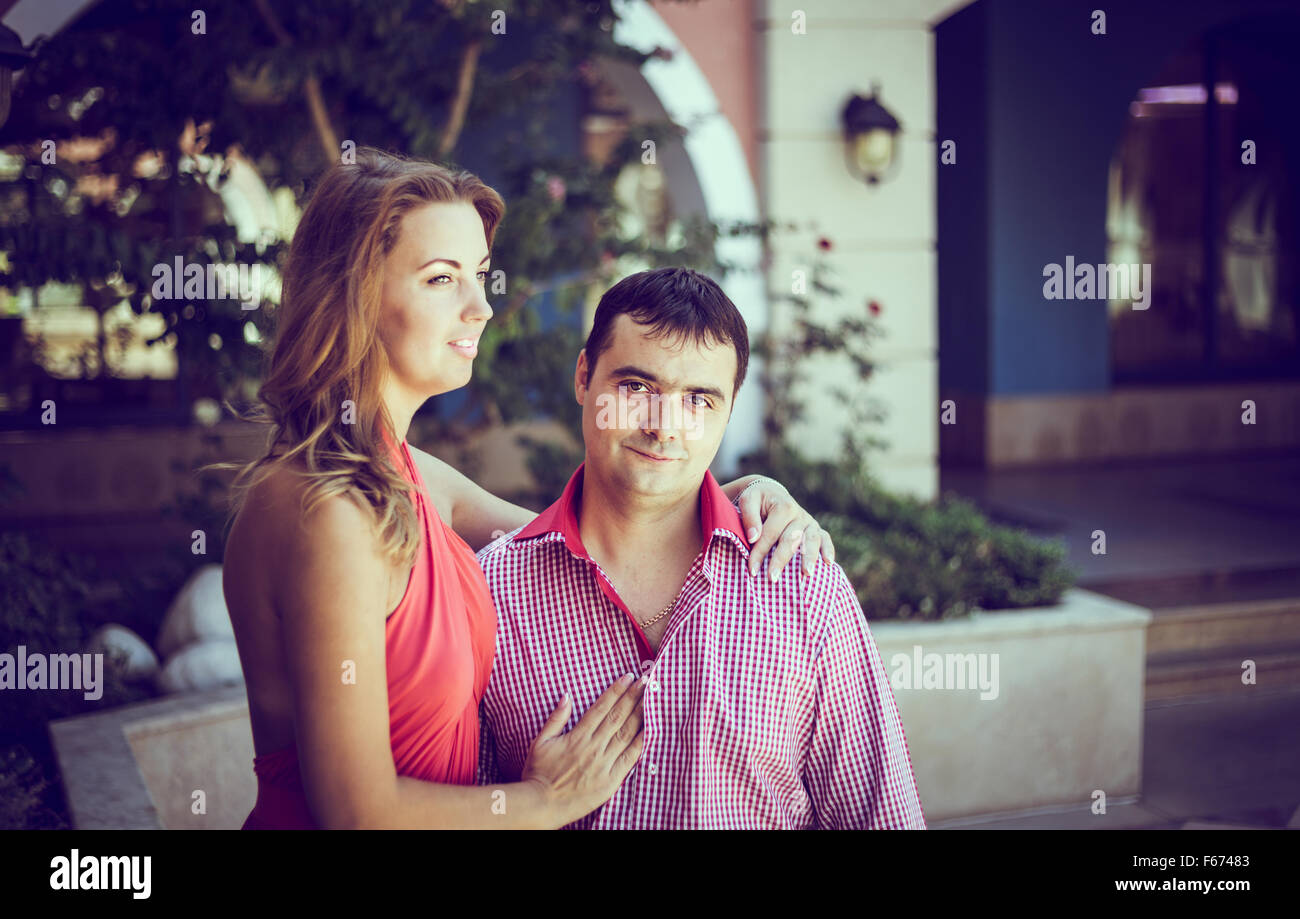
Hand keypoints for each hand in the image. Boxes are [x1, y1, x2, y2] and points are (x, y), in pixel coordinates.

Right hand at [521, 673, 645, 825]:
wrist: (542, 805)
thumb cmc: (538, 773)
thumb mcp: (540, 742)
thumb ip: (555, 719)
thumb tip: (567, 696)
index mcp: (578, 736)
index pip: (601, 707)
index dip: (616, 691)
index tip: (628, 677)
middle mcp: (593, 746)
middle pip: (618, 717)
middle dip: (634, 697)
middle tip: (647, 680)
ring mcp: (604, 763)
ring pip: (627, 734)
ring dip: (640, 714)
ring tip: (651, 699)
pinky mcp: (611, 780)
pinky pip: (630, 758)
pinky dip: (641, 742)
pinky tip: (651, 730)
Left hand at [737, 478, 835, 580]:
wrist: (772, 495)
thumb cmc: (758, 501)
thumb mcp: (748, 500)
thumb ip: (749, 517)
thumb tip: (753, 538)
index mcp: (783, 506)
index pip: (770, 533)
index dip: (760, 552)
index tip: (752, 570)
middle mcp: (799, 514)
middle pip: (791, 538)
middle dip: (781, 559)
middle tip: (773, 578)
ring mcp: (809, 522)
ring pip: (812, 539)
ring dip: (809, 557)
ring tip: (806, 573)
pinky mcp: (816, 529)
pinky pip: (825, 538)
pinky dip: (828, 549)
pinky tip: (829, 563)